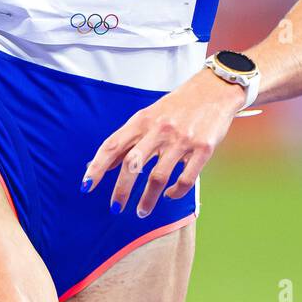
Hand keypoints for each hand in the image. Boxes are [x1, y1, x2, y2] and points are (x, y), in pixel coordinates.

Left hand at [82, 66, 244, 218]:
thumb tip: (99, 165)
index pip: (113, 145)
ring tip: (141, 212)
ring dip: (147, 199)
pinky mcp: (203, 149)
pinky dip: (175, 192)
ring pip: (158, 177)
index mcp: (142, 120)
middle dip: (121, 190)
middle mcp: (159, 130)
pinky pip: (185, 179)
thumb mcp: (148, 117)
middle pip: (132, 164)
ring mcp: (182, 140)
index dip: (97, 167)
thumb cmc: (177, 106)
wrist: (215, 90)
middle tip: (115, 208)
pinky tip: (169, 195)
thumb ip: (127, 140)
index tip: (86, 186)